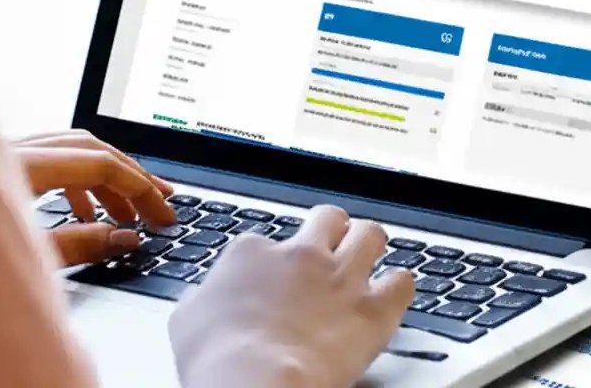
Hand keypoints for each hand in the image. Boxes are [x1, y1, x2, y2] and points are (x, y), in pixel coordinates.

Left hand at [15, 130, 175, 266]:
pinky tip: (85, 213)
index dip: (138, 187)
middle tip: (156, 207)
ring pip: (68, 151)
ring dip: (104, 179)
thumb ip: (76, 246)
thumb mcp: (22, 259)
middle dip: (129, 177)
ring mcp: (1, 156)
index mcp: (19, 166)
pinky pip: (47, 162)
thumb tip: (125, 238)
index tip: (161, 215)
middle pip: (87, 149)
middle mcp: (10, 151)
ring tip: (125, 215)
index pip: (98, 163)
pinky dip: (75, 182)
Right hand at [169, 205, 414, 387]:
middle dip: (331, 231)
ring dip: (369, 246)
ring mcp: (340, 278)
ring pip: (371, 234)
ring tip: (366, 260)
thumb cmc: (217, 356)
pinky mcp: (373, 309)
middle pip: (327, 219)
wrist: (255, 380)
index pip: (267, 241)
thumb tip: (203, 300)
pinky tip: (392, 293)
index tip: (272, 281)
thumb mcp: (187, 318)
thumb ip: (203, 297)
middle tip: (328, 249)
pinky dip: (399, 286)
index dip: (272, 261)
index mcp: (252, 252)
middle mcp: (300, 254)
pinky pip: (403, 281)